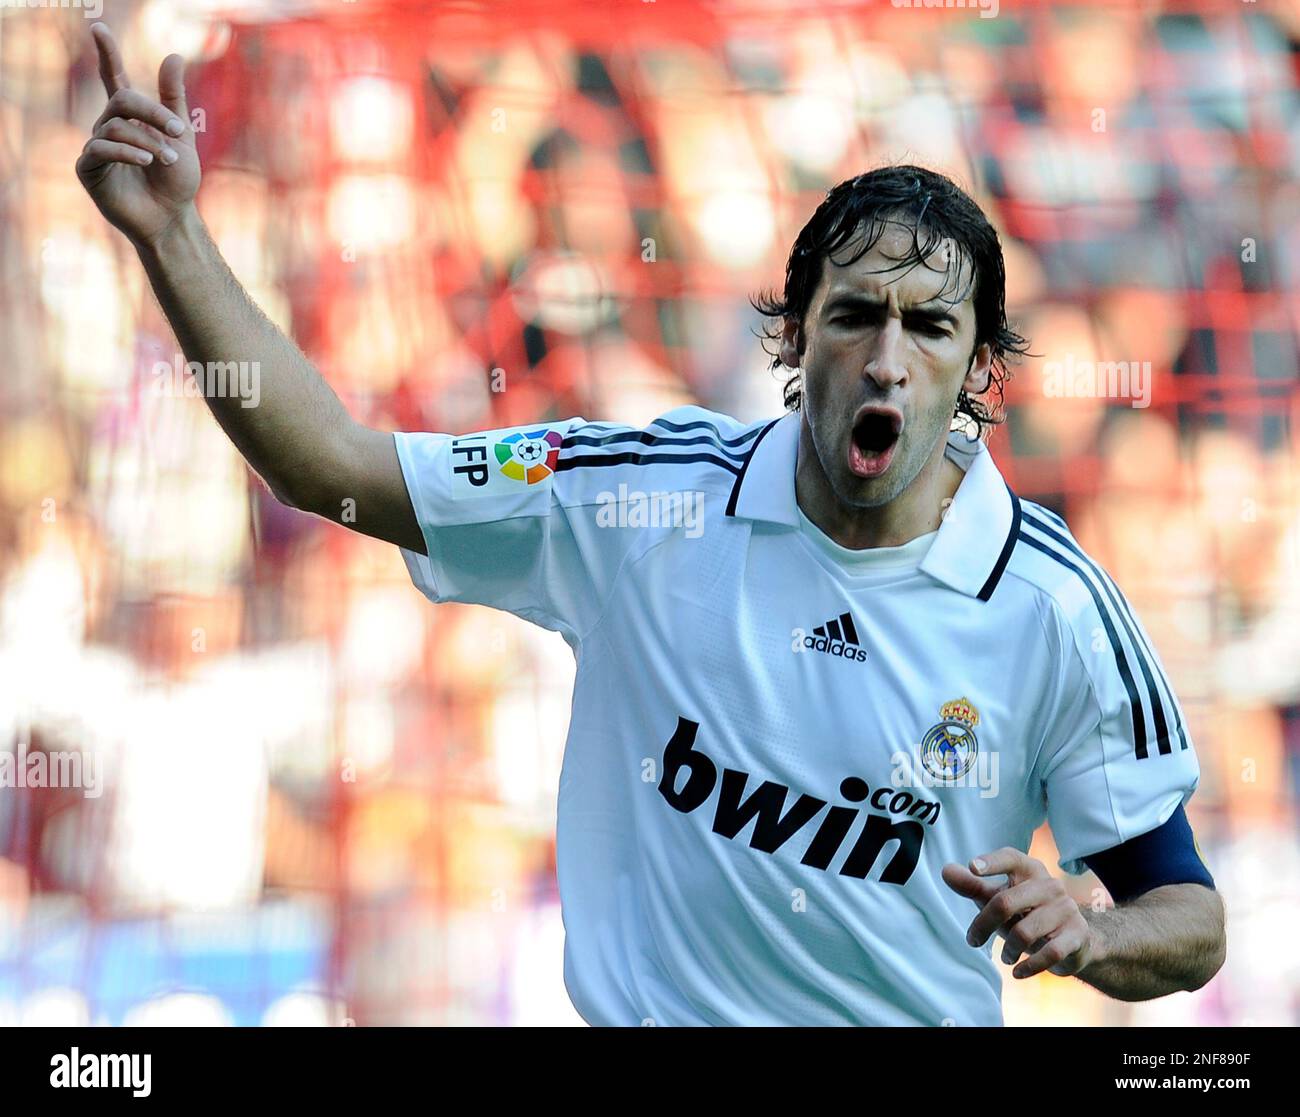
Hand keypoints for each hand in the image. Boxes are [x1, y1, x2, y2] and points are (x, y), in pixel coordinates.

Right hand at [75, 22, 200, 247]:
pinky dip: (126, 151)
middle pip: (122, 101)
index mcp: (131, 118)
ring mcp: (97, 148)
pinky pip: (100, 148)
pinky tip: (146, 160)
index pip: (115, 79)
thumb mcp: (181, 137)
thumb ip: (173, 100)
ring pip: (115, 126)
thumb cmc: (177, 181)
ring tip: (169, 160)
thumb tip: (173, 55)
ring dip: (148, 141)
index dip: (107, 55)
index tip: (99, 29)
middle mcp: (109, 128)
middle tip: (180, 132)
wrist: (172, 218)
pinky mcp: (88, 169)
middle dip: (153, 113)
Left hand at [941, 847, 1099, 978]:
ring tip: (1004, 957)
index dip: (991, 862)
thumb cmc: (1026, 913)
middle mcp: (1051, 885)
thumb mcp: (998, 898)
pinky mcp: (1077, 934)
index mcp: (1029, 869)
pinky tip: (1017, 972)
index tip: (972, 868)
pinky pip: (1050, 953)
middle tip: (972, 941)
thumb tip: (945, 871)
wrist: (1072, 940)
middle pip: (1006, 902)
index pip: (1010, 858)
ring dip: (1009, 949)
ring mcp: (1067, 909)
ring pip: (1025, 932)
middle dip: (984, 925)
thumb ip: (972, 886)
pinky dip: (1029, 966)